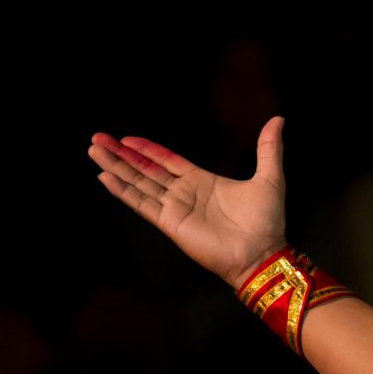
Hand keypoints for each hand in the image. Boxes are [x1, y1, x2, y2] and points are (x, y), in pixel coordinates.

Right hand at [87, 117, 288, 286]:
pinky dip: (123, 190)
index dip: (147, 149)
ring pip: (138, 182)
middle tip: (98, 138)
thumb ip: (268, 149)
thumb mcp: (270, 178)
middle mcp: (183, 193)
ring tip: (94, 150)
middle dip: (121, 154)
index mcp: (201, 181)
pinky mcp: (169, 222)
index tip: (127, 138)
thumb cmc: (266, 222)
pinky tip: (105, 176)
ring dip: (116, 166)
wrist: (262, 253)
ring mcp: (174, 208)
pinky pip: (141, 203)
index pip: (167, 160)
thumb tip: (278, 120)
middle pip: (145, 169)